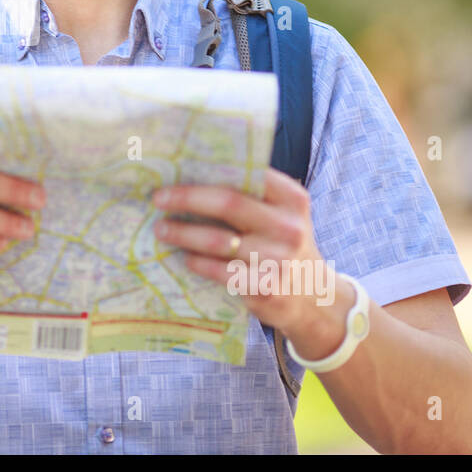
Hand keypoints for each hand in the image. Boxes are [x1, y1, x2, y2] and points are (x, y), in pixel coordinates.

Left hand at [151, 168, 330, 338]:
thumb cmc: (283, 246)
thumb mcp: (281, 215)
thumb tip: (192, 177)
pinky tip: (185, 258)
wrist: (313, 298)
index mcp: (292, 198)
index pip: (247, 174)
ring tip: (161, 229)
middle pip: (228, 202)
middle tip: (159, 199)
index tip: (175, 173)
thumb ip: (251, 196)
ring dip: (183, 233)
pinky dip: (197, 262)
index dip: (208, 173)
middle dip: (187, 199)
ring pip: (218, 240)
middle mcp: (289, 226)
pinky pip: (219, 271)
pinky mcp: (265, 288)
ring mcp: (278, 259)